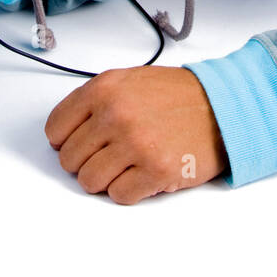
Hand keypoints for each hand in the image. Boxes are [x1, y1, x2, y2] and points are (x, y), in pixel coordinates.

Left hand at [44, 66, 228, 203]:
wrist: (221, 106)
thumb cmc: (176, 95)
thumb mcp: (128, 81)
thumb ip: (94, 102)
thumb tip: (63, 134)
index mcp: (104, 89)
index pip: (55, 128)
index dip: (64, 141)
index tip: (77, 143)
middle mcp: (116, 114)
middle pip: (70, 159)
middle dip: (86, 161)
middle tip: (109, 155)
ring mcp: (135, 143)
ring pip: (89, 181)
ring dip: (106, 178)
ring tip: (126, 164)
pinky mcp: (155, 170)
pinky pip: (118, 195)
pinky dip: (128, 190)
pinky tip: (143, 172)